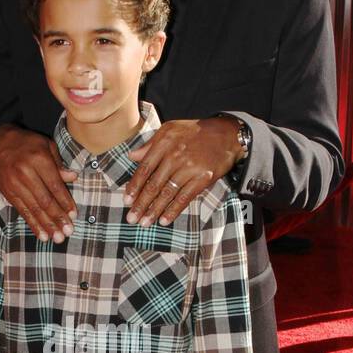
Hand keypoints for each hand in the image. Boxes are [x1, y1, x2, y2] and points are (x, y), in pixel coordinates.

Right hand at [0, 124, 77, 241]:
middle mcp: (25, 173)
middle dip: (58, 218)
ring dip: (47, 225)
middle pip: (44, 200)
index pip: (55, 185)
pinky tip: (42, 234)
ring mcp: (15, 184)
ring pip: (34, 209)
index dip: (65, 201)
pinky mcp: (8, 193)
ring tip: (57, 237)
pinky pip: (22, 211)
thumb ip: (58, 163)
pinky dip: (33, 224)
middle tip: (68, 231)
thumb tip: (73, 178)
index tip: (74, 215)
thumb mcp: (45, 145)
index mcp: (38, 159)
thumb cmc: (26, 144)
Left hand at [124, 117, 239, 226]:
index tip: (126, 200)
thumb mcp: (170, 129)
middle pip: (154, 184)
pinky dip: (174, 210)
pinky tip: (164, 220)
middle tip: (131, 218)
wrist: (226, 134)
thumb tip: (132, 156)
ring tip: (144, 223)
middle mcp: (174, 156)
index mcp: (164, 143)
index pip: (144, 168)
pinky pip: (185, 197)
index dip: (134, 186)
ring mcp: (189, 168)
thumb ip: (150, 144)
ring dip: (154, 210)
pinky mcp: (203, 178)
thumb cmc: (195, 132)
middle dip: (141, 204)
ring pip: (167, 193)